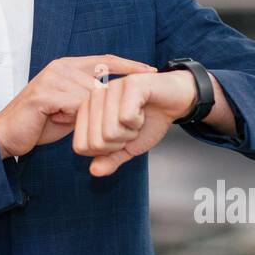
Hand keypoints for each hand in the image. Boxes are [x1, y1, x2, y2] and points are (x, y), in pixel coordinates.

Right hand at [0, 55, 157, 158]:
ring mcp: (52, 78)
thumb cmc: (39, 124)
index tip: (151, 71)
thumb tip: (115, 101)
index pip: (105, 60)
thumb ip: (89, 100)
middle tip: (124, 118)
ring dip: (93, 114)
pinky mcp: (44, 93)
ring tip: (84, 125)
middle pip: (102, 81)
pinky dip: (78, 118)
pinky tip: (70, 124)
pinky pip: (76, 105)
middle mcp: (61, 67)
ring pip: (91, 94)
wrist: (6, 135)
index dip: (129, 65)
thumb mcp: (71, 109)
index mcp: (68, 66)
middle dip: (113, 102)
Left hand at [72, 70, 197, 176]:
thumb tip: (94, 171)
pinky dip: (139, 121)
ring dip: (131, 132)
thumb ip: (110, 159)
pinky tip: (143, 109)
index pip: (81, 147)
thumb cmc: (148, 121)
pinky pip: (126, 118)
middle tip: (130, 128)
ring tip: (136, 118)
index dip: (105, 151)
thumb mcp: (127, 147)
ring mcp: (110, 88)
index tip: (119, 137)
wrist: (173, 102)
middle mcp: (93, 97)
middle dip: (119, 143)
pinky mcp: (128, 83)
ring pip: (110, 131)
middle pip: (96, 142)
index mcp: (86, 111)